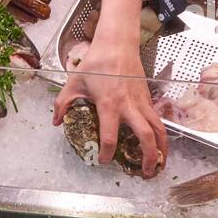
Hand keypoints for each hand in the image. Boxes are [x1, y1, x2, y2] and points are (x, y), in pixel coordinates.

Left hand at [53, 0, 166, 176]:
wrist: (117, 43)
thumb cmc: (96, 62)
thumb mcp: (74, 82)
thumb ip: (62, 104)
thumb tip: (55, 122)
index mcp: (109, 104)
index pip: (110, 136)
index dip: (106, 153)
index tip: (103, 161)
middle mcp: (129, 106)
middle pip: (146, 136)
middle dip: (148, 158)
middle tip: (144, 173)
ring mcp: (142, 102)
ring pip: (159, 129)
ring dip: (162, 149)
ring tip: (159, 165)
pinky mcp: (148, 98)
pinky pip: (158, 120)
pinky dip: (161, 135)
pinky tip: (158, 145)